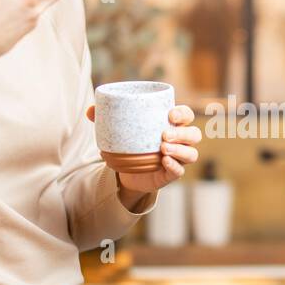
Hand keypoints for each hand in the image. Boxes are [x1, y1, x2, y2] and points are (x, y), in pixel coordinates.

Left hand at [85, 104, 201, 194]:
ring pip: (191, 153)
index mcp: (170, 124)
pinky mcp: (172, 173)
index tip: (170, 114)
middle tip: (164, 134)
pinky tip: (164, 161)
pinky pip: (180, 170)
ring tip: (163, 148)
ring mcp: (178, 158)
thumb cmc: (129, 143)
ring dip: (180, 150)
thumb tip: (90, 110)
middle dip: (182, 133)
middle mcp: (179, 140)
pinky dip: (174, 165)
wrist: (126, 171)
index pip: (186, 115)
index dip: (183, 114)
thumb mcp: (118, 130)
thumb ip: (105, 118)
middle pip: (194, 134)